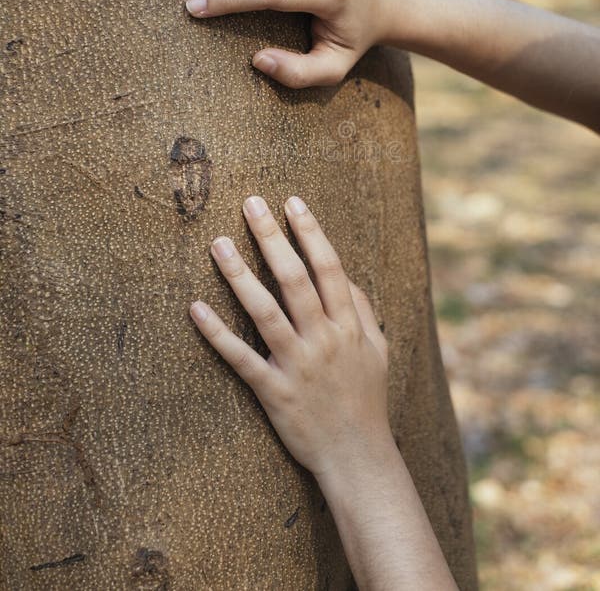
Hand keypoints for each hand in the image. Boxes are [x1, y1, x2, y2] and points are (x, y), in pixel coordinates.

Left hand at [189, 194, 390, 479]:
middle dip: (272, 238)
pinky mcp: (274, 392)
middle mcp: (324, 340)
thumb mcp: (378, 351)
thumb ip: (363, 311)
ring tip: (218, 243)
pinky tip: (195, 309)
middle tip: (250, 204)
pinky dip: (217, 334)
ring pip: (264, 312)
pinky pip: (240, 359)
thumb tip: (347, 277)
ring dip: (240, 275)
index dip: (310, 232)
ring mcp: (298, 365)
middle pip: (295, 280)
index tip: (291, 202)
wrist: (358, 458)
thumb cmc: (366, 400)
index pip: (328, 268)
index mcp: (348, 326)